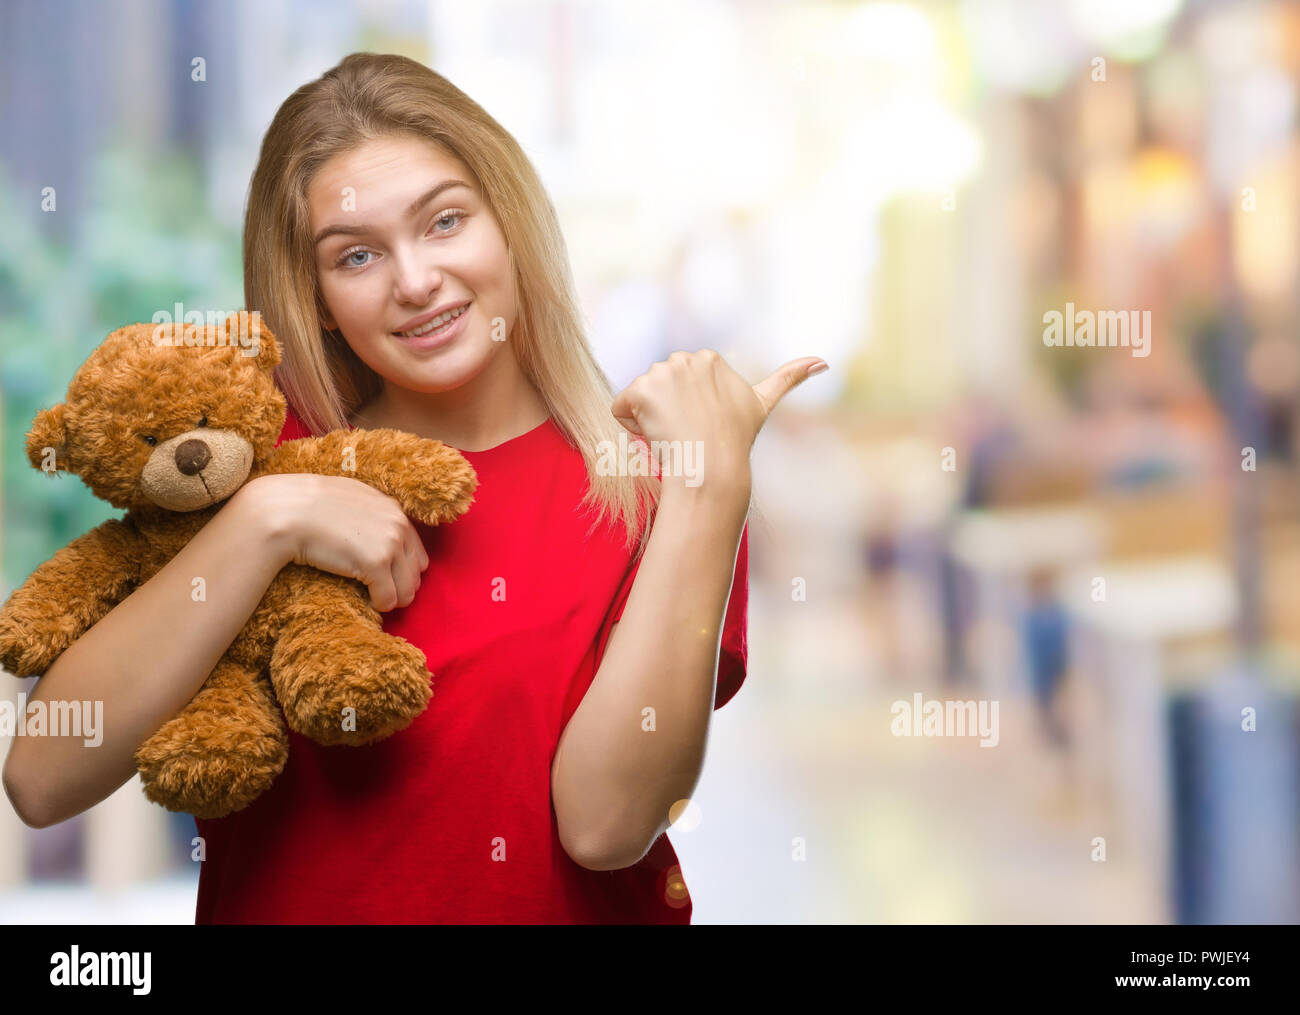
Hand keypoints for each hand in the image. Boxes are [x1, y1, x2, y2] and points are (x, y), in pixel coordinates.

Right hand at [232, 473, 428, 611]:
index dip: (403, 568)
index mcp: (392, 508)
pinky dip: (380, 605)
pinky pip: (389, 598)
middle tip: (384, 594)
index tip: (390, 578)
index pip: (415, 549)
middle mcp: (397, 524)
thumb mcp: (348, 495)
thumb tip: (374, 526)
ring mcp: (389, 543)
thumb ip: (369, 509)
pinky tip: (369, 603)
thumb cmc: (307, 504)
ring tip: (377, 600)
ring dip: (393, 598)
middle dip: (401, 585)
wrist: (285, 511)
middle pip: (415, 571)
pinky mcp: (376, 563)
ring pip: (407, 589)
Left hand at [609, 350, 827, 494]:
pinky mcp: (641, 390)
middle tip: (688, 431)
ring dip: (649, 419)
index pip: (679, 382)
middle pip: (658, 386)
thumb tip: (824, 360)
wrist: (713, 466)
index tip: (704, 421)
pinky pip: (620, 408)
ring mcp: (662, 372)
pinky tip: (654, 434)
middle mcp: (684, 358)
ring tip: (674, 434)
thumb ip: (790, 377)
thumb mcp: (762, 403)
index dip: (687, 406)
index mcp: (709, 358)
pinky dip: (629, 425)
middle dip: (667, 410)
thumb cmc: (736, 440)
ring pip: (639, 398)